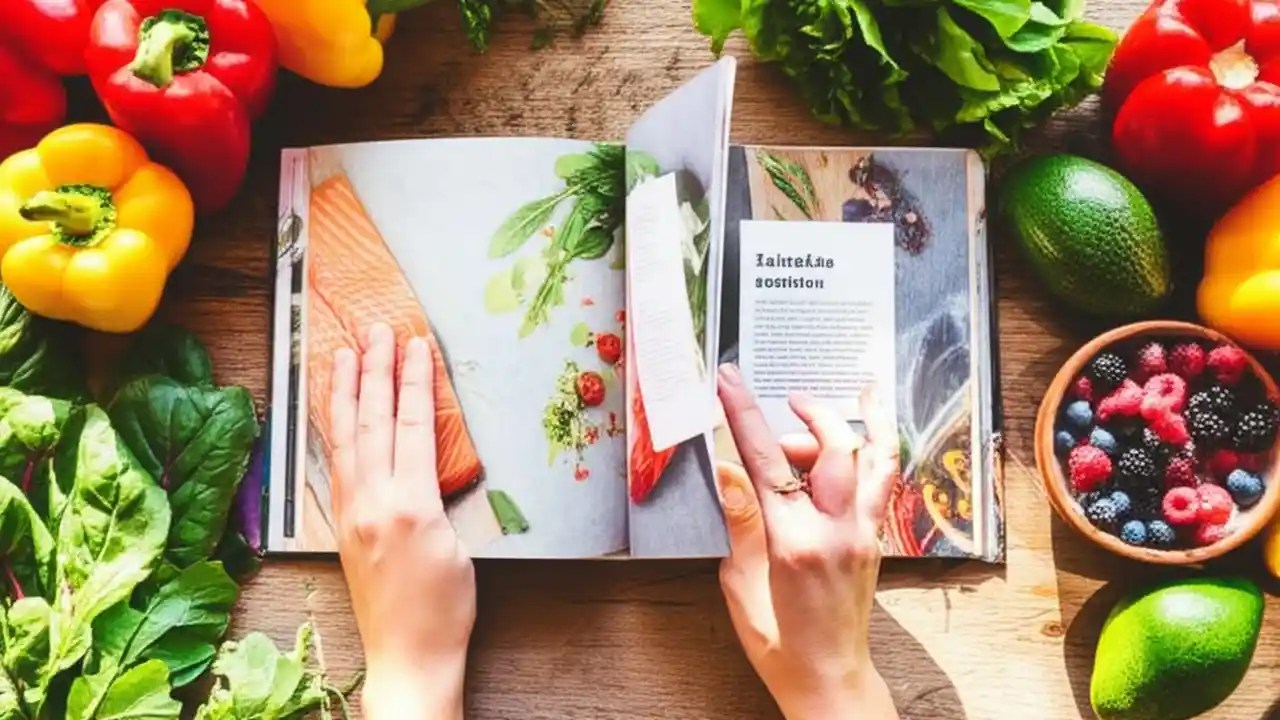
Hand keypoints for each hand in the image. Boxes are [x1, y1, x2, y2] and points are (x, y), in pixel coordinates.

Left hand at [329, 322, 475, 719]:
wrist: (409, 656)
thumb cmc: (445, 610)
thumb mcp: (459, 546)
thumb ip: (438, 497)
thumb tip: (426, 464)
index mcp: (410, 506)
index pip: (412, 426)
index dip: (416, 381)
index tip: (417, 344)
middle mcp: (373, 503)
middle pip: (375, 421)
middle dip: (377, 371)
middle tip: (378, 331)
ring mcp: (351, 513)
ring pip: (345, 438)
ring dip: (345, 391)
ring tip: (343, 353)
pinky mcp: (342, 526)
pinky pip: (335, 465)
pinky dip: (332, 430)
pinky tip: (332, 411)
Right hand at [715, 364, 899, 719]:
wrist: (827, 677)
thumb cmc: (778, 642)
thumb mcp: (740, 583)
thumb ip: (739, 520)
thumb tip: (728, 469)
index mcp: (795, 543)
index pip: (766, 461)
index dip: (745, 414)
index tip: (730, 382)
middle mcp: (838, 532)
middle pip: (835, 447)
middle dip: (810, 412)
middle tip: (785, 400)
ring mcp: (864, 534)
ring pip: (879, 458)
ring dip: (868, 420)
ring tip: (864, 388)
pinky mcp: (876, 540)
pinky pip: (885, 482)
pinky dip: (880, 450)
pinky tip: (876, 433)